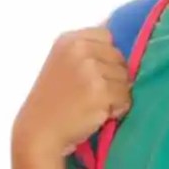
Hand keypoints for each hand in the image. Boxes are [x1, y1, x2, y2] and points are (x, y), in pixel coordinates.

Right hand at [13, 27, 130, 159]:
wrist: (39, 132)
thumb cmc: (54, 101)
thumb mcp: (64, 63)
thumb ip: (89, 51)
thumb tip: (129, 47)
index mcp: (69, 40)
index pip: (107, 36)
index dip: (106, 57)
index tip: (92, 72)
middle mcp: (79, 50)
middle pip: (120, 57)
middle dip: (112, 77)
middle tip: (90, 93)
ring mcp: (90, 70)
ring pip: (126, 78)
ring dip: (116, 94)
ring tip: (92, 104)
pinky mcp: (101, 91)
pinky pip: (126, 97)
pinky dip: (117, 109)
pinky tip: (97, 113)